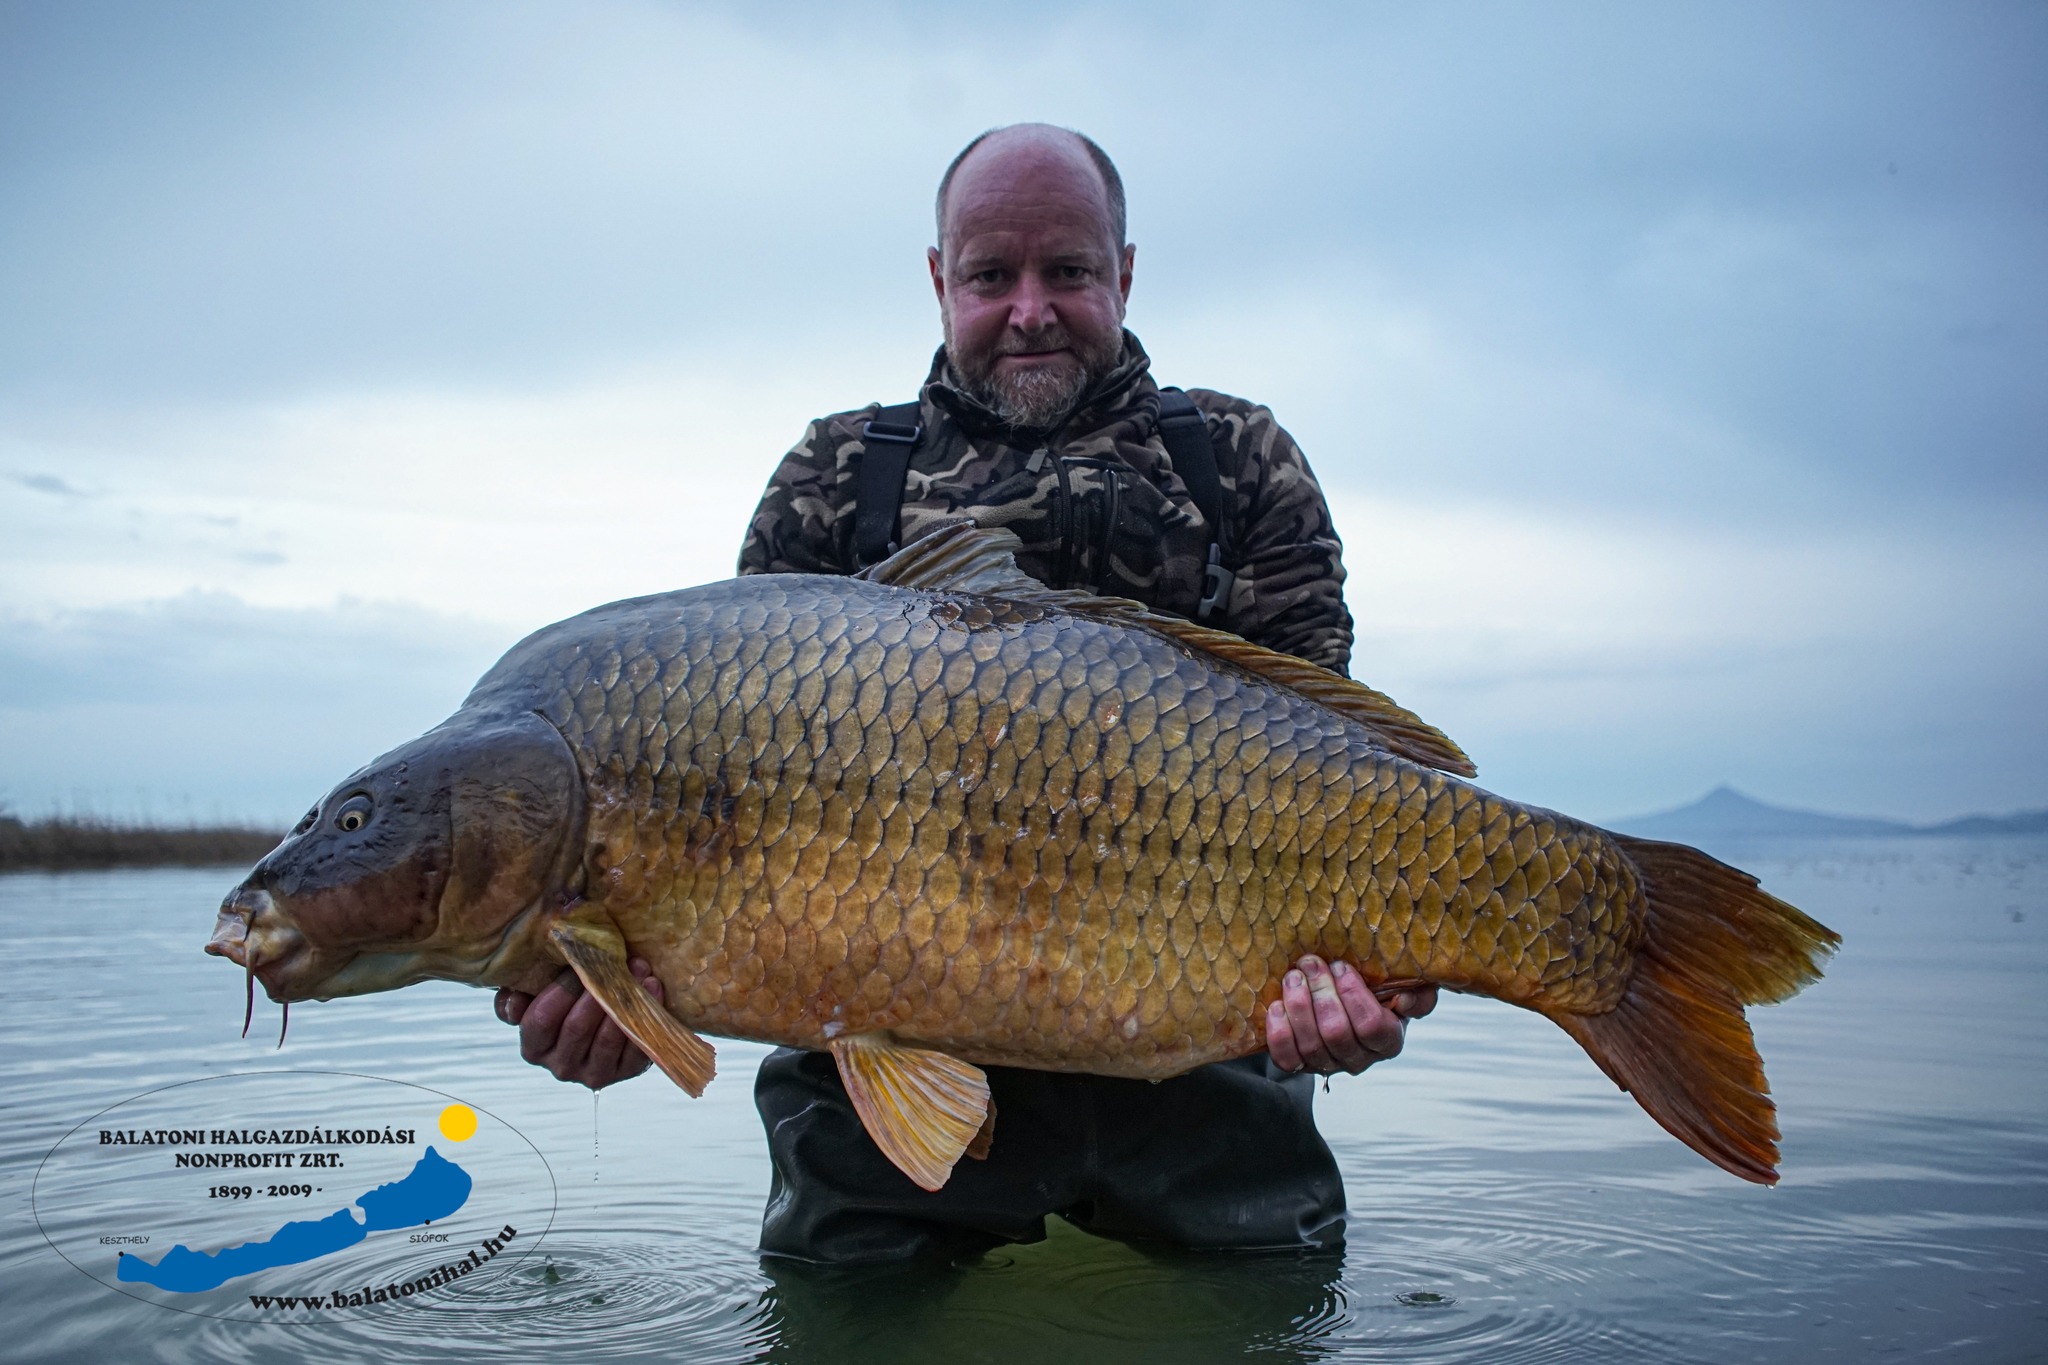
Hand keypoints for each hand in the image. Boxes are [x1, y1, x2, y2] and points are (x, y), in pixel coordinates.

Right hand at [494, 958, 660, 1089]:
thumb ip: (518, 994)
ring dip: (624, 1000)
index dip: (559, 991)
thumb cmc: (566, 1000)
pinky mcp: (626, 1072)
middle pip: (576, 1028)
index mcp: (534, 1048)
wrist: (601, 1020)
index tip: (579, 963)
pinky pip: (637, 1045)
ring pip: (608, 1038)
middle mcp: (561, 1067)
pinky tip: (652, 986)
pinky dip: (646, 1014)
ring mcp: (594, 1074)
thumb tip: (516, 997)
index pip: (540, 1020)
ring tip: (638, 967)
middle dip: (596, 990)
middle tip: (614, 960)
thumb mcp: (536, 994)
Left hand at [1266, 955, 1436, 1075]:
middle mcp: (1359, 1060)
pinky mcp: (1300, 1066)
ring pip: (1311, 1045)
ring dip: (1299, 1006)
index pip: (1373, 1027)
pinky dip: (1280, 1032)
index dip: (1354, 996)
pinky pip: (1287, 1059)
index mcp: (1388, 1041)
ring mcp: (1328, 1065)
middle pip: (1337, 1033)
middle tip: (1311, 963)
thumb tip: (1407, 1000)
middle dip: (1322, 994)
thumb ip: (1418, 993)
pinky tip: (1277, 1006)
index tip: (1341, 966)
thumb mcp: (1402, 988)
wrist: (1342, 1006)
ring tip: (1294, 976)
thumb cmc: (1374, 994)